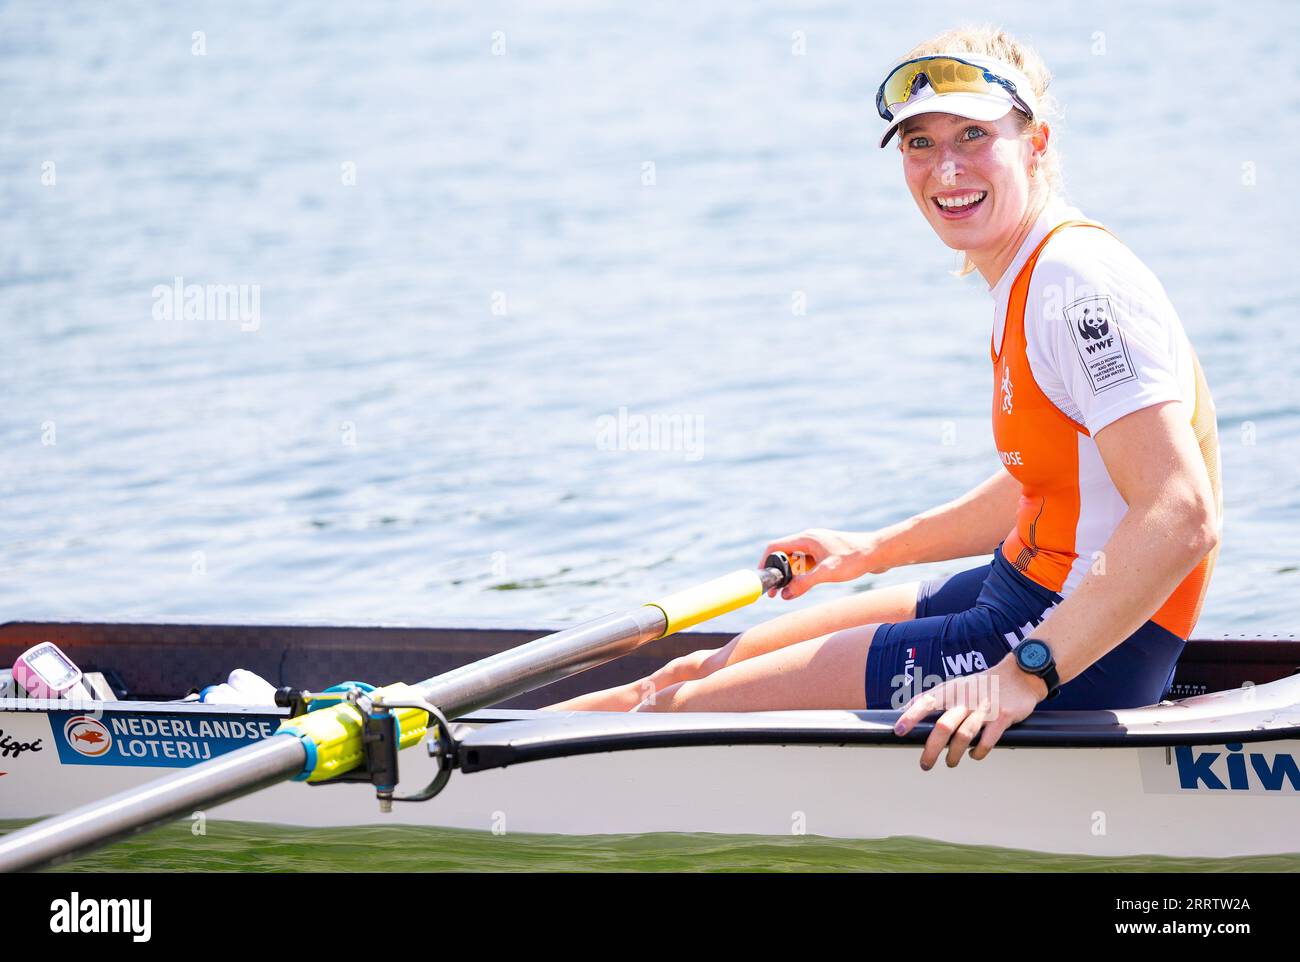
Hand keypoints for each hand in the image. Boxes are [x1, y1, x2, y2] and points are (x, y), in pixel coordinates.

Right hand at [760, 528, 890, 599]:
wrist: (879, 552)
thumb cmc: (855, 559)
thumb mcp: (826, 573)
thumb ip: (804, 583)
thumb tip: (785, 594)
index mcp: (806, 539)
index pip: (775, 547)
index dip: (766, 562)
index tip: (764, 579)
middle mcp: (809, 540)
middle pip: (785, 555)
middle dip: (779, 574)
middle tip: (776, 592)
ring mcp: (818, 546)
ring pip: (796, 561)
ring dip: (791, 576)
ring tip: (790, 592)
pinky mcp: (826, 553)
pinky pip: (808, 564)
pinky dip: (803, 575)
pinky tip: (806, 586)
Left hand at [892, 656, 1046, 768]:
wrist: (1020, 675)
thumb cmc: (983, 684)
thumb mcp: (956, 684)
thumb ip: (934, 697)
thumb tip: (905, 707)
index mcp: (952, 690)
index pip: (926, 702)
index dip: (911, 716)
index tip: (899, 731)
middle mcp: (966, 698)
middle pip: (943, 726)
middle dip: (931, 749)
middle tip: (924, 764)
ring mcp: (984, 708)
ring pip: (963, 736)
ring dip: (953, 754)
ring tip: (949, 763)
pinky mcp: (1002, 717)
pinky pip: (987, 740)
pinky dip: (978, 752)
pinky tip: (974, 755)